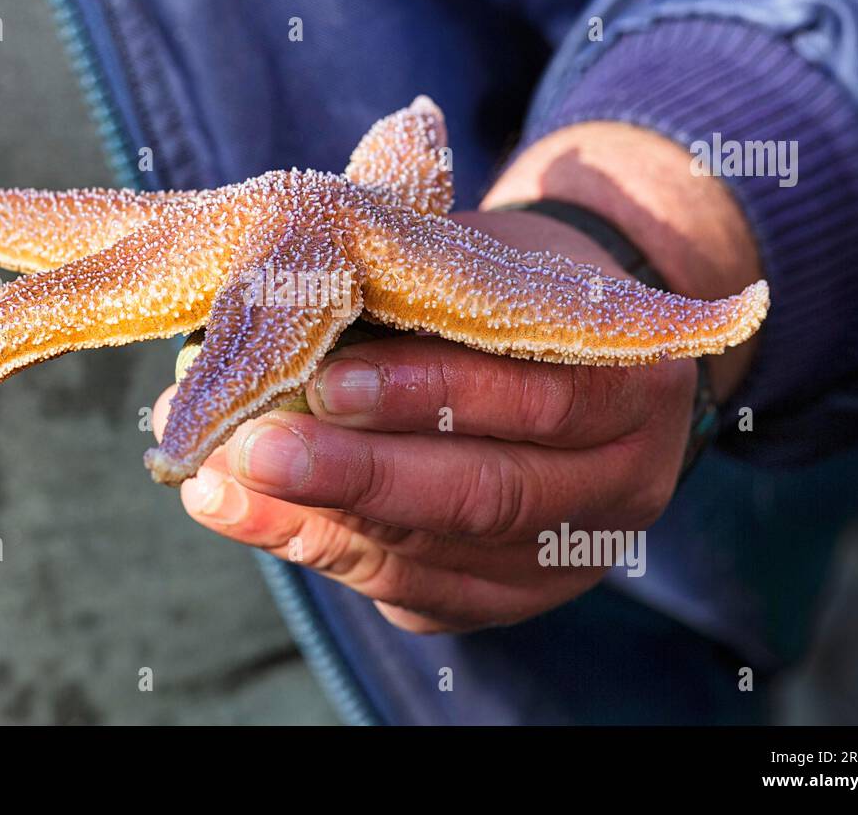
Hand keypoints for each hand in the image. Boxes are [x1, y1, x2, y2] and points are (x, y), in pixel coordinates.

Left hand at [152, 123, 761, 632]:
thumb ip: (419, 292)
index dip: (432, 394)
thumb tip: (287, 317)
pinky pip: (411, 591)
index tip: (327, 379)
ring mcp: (564, 557)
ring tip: (220, 483)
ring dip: (316, 522)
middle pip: (486, 495)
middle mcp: (620, 486)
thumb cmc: (519, 284)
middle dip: (357, 475)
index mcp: (636, 383)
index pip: (542, 399)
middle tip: (252, 449)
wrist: (577, 357)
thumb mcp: (493, 262)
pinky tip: (248, 515)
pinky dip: (322, 551)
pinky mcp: (505, 595)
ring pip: (439, 556)